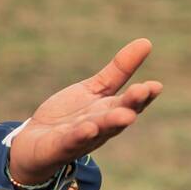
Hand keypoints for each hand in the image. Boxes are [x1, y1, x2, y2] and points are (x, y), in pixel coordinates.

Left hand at [6, 38, 162, 185]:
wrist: (34, 144)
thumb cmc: (69, 117)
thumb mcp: (94, 89)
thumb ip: (118, 71)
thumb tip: (147, 42)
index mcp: (109, 112)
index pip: (131, 104)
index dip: (144, 96)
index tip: (156, 85)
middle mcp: (100, 127)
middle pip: (118, 116)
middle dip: (131, 105)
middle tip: (143, 91)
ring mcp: (81, 139)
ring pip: (98, 130)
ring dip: (111, 123)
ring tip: (126, 115)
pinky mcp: (59, 147)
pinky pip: (71, 141)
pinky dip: (80, 136)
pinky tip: (88, 128)